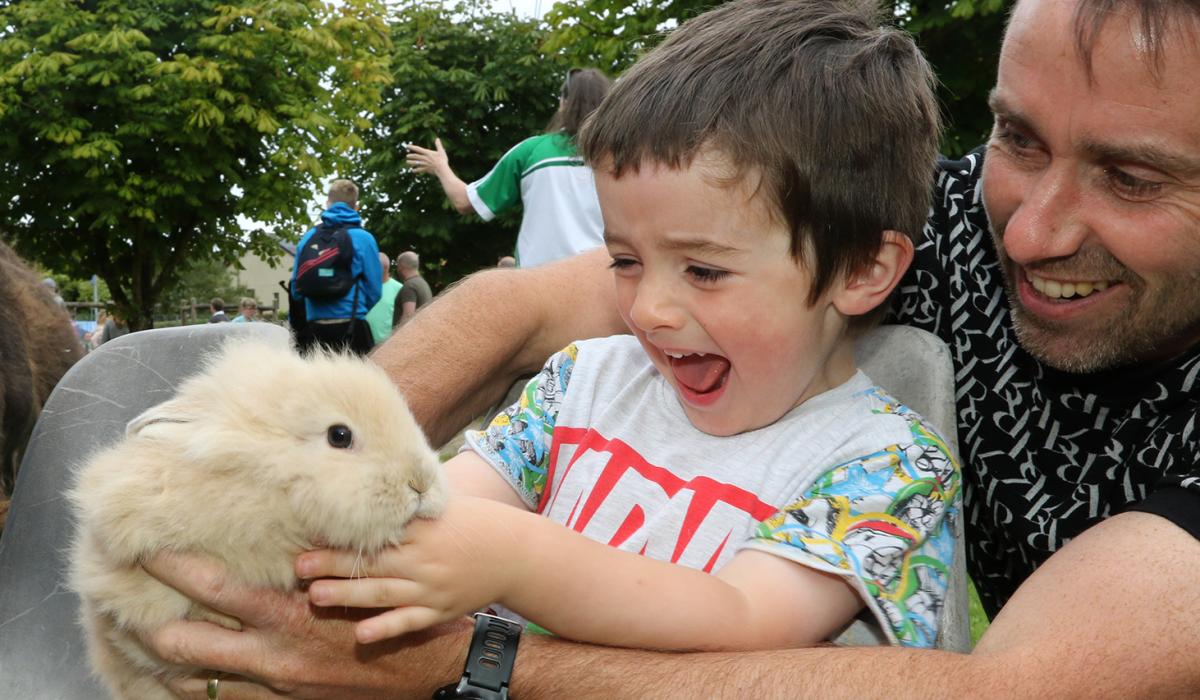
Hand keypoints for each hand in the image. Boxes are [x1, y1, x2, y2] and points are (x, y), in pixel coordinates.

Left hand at [141, 552, 469, 698]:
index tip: (146, 545)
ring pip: (197, 682)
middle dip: (147, 625)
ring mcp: (275, 685)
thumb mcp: (354, 578)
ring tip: (136, 642)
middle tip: (120, 602)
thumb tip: (277, 523)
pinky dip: (197, 692)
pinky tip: (178, 680)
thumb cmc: (388, 613)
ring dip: (164, 664)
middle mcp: (273, 653)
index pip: (216, 587)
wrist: (424, 671)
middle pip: (188, 644)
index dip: (176, 567)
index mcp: (289, 614)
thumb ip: (312, 558)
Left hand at [300, 497, 526, 643]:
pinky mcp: (438, 610)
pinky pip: (408, 622)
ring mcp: (430, 587)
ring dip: (348, 595)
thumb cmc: (474, 523)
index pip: (376, 531)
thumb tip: (373, 479)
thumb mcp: (442, 505)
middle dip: (333, 564)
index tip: (311, 533)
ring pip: (382, 593)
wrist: (515, 554)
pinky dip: (386, 628)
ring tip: (316, 596)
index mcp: (421, 528)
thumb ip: (408, 504)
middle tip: (299, 566)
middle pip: (371, 562)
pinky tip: (362, 634)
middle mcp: (422, 558)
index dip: (343, 535)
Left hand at [405, 138, 449, 176]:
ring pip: (416, 163)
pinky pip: (420, 169)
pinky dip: (416, 170)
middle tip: (407, 156)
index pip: (418, 149)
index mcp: (427, 153)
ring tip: (407, 162)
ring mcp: (425, 164)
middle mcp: (425, 158)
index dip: (412, 147)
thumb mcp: (441, 151)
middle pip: (416, 156)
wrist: (442, 169)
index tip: (407, 146)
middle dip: (411, 156)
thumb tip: (437, 138)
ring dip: (411, 162)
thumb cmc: (442, 160)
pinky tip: (413, 171)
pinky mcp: (426, 169)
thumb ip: (438, 145)